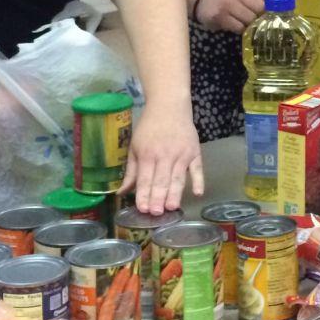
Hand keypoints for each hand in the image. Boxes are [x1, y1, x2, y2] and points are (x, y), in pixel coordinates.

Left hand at [124, 96, 203, 212]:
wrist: (169, 105)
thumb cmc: (149, 127)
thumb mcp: (135, 146)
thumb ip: (131, 171)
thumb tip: (121, 193)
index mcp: (148, 154)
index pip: (145, 179)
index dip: (144, 195)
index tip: (142, 209)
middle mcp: (165, 155)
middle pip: (162, 180)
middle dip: (158, 198)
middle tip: (156, 213)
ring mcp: (182, 154)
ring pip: (178, 177)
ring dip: (175, 193)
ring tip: (172, 208)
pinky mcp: (195, 152)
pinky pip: (198, 169)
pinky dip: (198, 181)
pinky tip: (198, 193)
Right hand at [195, 0, 270, 31]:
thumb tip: (280, 6)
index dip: (271, 6)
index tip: (270, 12)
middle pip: (260, 9)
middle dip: (261, 16)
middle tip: (258, 18)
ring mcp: (227, 3)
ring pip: (250, 19)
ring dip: (251, 23)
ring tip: (246, 20)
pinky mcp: (220, 16)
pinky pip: (240, 28)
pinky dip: (241, 29)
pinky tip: (236, 24)